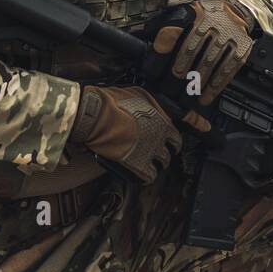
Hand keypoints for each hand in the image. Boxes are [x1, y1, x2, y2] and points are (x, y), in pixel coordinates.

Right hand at [68, 85, 182, 183]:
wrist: (97, 116)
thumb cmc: (113, 103)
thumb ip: (150, 105)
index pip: (176, 137)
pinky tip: (142, 175)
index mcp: (162, 122)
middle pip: (168, 153)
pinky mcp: (138, 165)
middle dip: (164, 154)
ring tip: (150, 165)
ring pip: (161, 165)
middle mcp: (160, 139)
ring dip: (156, 165)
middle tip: (158, 155)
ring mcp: (150, 153)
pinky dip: (146, 177)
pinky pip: (149, 177)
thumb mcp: (138, 94)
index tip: (169, 143)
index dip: (171, 141)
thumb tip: (154, 108)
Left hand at [152, 0, 254, 105]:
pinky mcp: (242, 47)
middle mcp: (211, 20)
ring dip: (197, 82)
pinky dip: (216, 85)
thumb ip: (167, 25)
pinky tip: (207, 96)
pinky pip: (227, 69)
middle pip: (191, 50)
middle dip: (179, 72)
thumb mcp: (185, 12)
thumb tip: (145, 40)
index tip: (154, 69)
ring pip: (209, 62)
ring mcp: (228, 34)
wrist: (237, 10)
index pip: (172, 31)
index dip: (161, 52)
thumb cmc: (205, 16)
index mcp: (193, 11)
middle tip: (170, 88)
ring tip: (187, 95)